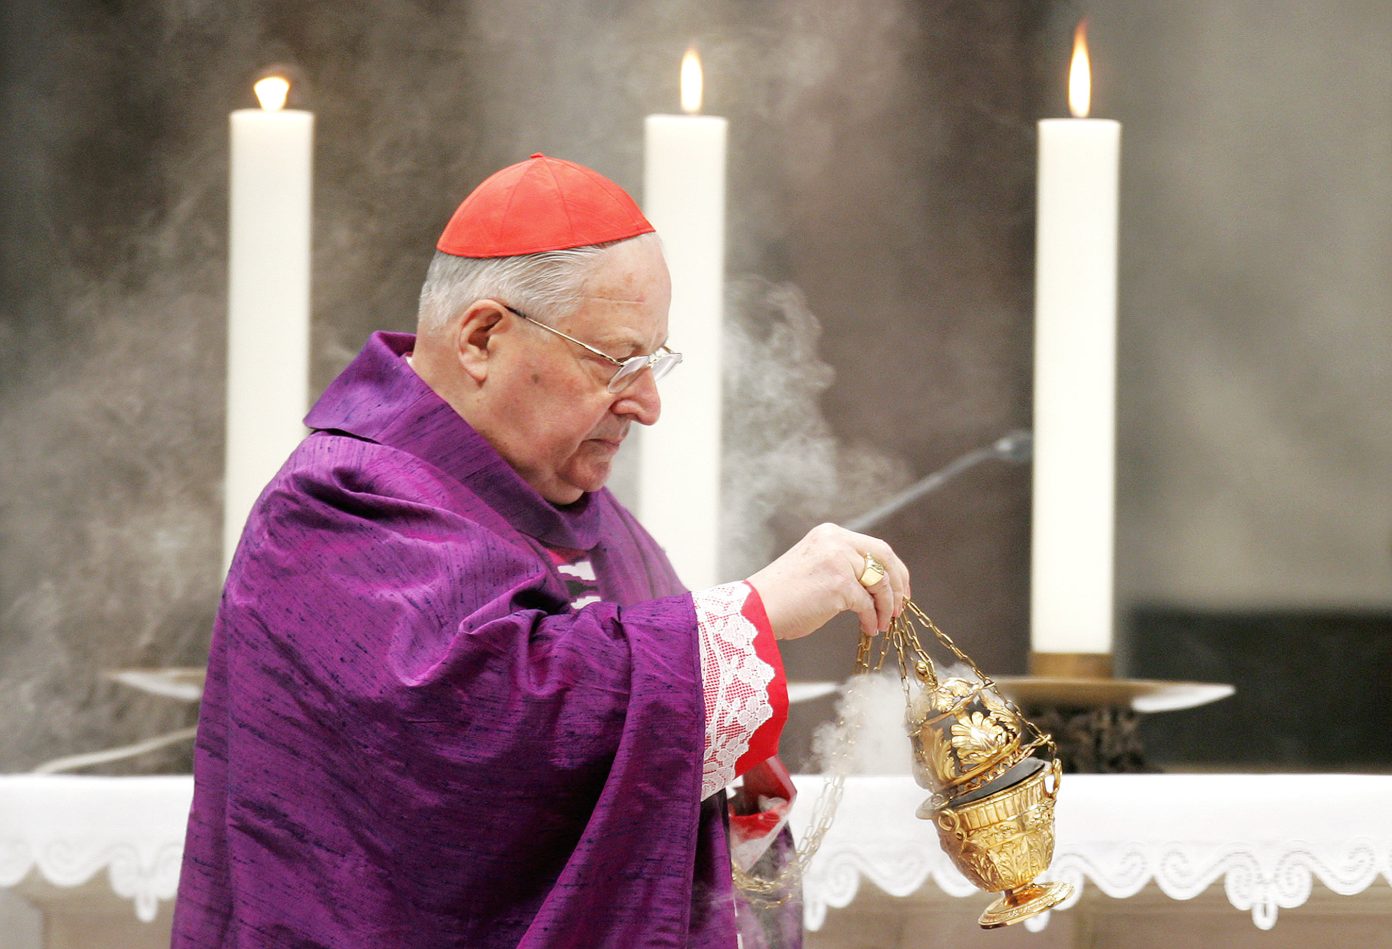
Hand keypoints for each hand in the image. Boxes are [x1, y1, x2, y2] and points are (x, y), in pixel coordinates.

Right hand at [746, 523, 910, 640]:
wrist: (755, 609)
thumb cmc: (781, 596)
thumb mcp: (815, 566)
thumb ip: (843, 566)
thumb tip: (876, 586)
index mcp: (830, 534)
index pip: (876, 547)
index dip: (895, 569)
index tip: (900, 589)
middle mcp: (836, 541)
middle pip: (885, 559)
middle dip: (898, 585)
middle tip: (901, 607)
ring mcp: (838, 561)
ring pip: (880, 583)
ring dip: (886, 607)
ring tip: (883, 623)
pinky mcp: (839, 585)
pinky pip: (868, 604)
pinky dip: (872, 619)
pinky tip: (869, 629)